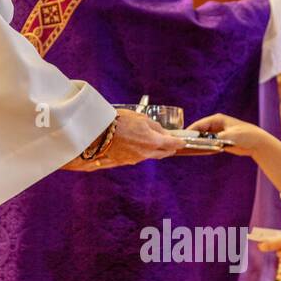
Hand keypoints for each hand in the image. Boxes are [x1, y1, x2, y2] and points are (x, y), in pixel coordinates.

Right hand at [63, 108, 184, 169]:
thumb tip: (164, 132)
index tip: (183, 141)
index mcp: (153, 141)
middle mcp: (146, 153)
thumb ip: (155, 127)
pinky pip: (139, 157)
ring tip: (156, 144)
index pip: (172, 144)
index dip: (179, 142)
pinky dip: (143, 152)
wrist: (98, 133)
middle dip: (169, 148)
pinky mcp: (125, 162)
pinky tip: (140, 147)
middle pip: (164, 153)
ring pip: (151, 156)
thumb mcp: (141, 118)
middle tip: (172, 144)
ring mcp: (135, 159)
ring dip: (156, 151)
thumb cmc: (119, 121)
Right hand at [187, 113, 266, 154]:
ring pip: (202, 138)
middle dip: (191, 137)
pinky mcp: (219, 141)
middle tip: (182, 145)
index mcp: (217, 119)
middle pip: (199, 131)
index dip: (190, 131)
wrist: (257, 143)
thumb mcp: (231, 135)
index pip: (199, 124)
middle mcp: (215, 125)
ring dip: (197, 143)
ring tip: (187, 149)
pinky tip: (197, 152)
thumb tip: (207, 140)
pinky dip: (203, 147)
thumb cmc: (246, 135)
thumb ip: (218, 138)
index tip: (181, 137)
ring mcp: (217, 133)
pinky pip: (208, 144)